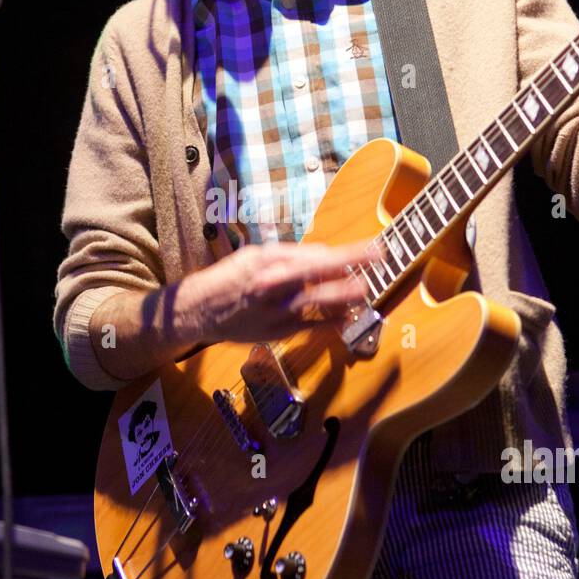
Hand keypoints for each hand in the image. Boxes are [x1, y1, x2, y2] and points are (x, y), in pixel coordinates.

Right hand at [178, 238, 369, 344]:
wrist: (199, 311)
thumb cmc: (229, 279)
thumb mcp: (254, 256)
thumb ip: (288, 256)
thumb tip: (322, 256)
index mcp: (268, 261)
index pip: (315, 254)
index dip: (347, 252)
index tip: (371, 247)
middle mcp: (273, 284)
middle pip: (319, 271)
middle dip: (351, 264)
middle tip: (378, 257)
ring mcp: (276, 310)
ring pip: (317, 300)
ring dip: (345, 294)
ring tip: (364, 287)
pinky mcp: (277, 332)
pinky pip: (310, 326)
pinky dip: (331, 321)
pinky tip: (348, 316)